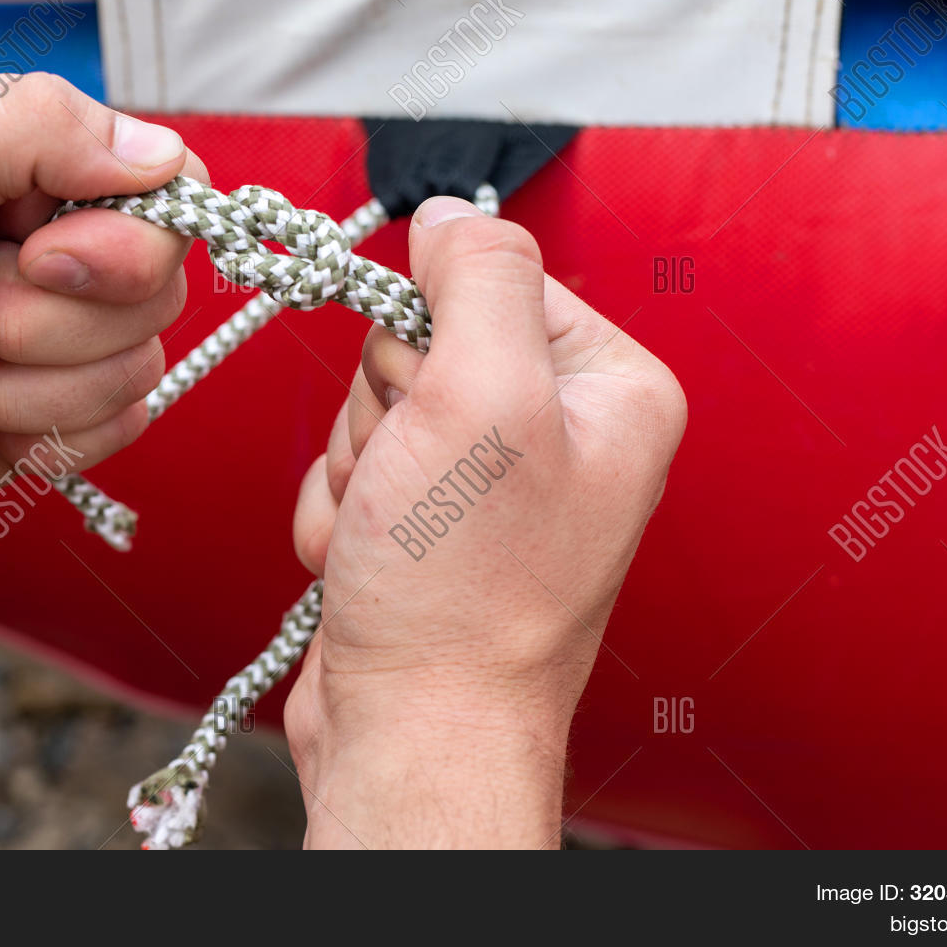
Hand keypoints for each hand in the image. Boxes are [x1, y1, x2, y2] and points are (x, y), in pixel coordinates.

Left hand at [0, 73, 199, 606]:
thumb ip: (29, 130)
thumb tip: (160, 155)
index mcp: (28, 176)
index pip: (166, 189)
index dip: (124, 241)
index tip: (32, 256)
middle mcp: (56, 253)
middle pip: (158, 289)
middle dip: (51, 320)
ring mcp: (58, 341)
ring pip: (138, 369)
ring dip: (31, 385)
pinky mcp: (52, 418)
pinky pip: (116, 431)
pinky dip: (39, 434)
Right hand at [284, 196, 685, 847]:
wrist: (415, 733)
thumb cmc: (462, 595)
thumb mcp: (482, 398)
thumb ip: (477, 277)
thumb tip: (449, 214)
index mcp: (609, 390)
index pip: (493, 281)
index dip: (433, 333)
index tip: (430, 398)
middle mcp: (559, 433)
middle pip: (422, 343)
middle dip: (385, 411)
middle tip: (408, 478)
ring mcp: (490, 484)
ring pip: (375, 406)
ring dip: (355, 466)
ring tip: (388, 530)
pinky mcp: (430, 525)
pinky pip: (353, 468)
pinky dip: (338, 511)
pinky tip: (363, 559)